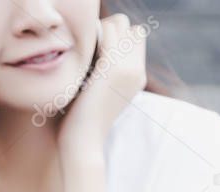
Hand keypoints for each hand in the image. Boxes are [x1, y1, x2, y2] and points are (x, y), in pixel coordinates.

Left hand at [57, 14, 147, 154]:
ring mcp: (127, 69)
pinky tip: (82, 52)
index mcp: (137, 77)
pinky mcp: (111, 69)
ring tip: (87, 50)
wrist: (84, 140)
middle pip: (131, 27)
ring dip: (101, 28)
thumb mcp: (103, 92)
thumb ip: (108, 71)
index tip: (99, 49)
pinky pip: (107, 31)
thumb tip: (99, 51)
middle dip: (111, 28)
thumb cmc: (84, 119)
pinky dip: (93, 33)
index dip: (119, 36)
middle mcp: (137, 71)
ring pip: (120, 23)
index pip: (137, 36)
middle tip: (91, 47)